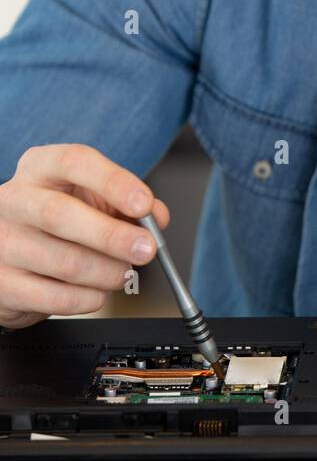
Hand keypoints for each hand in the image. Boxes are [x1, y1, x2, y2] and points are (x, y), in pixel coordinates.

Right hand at [0, 144, 168, 328]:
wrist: (13, 257)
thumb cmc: (59, 222)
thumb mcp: (93, 200)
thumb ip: (128, 204)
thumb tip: (156, 217)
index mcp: (40, 168)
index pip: (74, 162)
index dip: (113, 182)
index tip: (144, 205)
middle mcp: (14, 200)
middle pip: (60, 214)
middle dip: (112, 236)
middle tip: (146, 250)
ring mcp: (3, 242)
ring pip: (64, 262)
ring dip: (107, 273)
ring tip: (121, 273)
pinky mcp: (3, 284)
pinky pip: (56, 297)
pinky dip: (89, 299)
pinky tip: (96, 291)